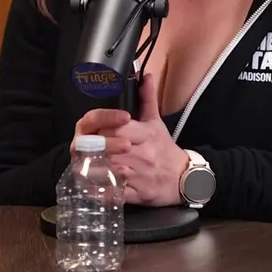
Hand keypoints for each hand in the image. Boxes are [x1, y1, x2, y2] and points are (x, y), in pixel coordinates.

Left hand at [73, 74, 188, 206]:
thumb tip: (144, 76)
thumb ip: (147, 99)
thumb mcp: (157, 123)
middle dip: (97, 148)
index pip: (118, 128)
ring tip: (88, 165)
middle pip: (111, 148)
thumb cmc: (165, 150)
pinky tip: (97, 185)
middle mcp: (145, 155)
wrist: (184, 178)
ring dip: (98, 168)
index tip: (95, 131)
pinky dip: (105, 189)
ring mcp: (142, 176)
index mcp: (147, 135)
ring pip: (112, 170)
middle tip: (88, 148)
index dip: (103, 129)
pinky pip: (117, 192)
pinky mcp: (140, 194)